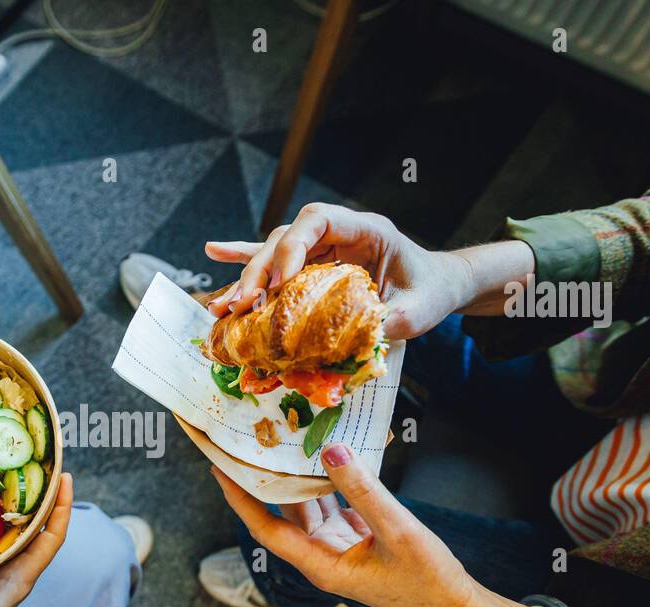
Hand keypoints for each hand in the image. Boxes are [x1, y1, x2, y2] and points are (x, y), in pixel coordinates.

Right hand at [0, 474, 74, 606]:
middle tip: (35, 459)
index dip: (61, 509)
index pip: (50, 540)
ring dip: (14, 501)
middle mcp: (12, 572)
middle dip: (40, 496)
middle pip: (36, 528)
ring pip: (12, 529)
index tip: (64, 477)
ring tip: (7, 467)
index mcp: (19, 582)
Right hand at [204, 203, 472, 339]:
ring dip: (246, 279)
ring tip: (222, 306)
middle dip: (259, 272)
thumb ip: (391, 322)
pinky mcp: (311, 265)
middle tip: (242, 306)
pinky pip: (274, 260)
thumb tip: (354, 342)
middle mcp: (337, 233)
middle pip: (286, 239)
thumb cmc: (430, 292)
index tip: (280, 282)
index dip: (292, 247)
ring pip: (273, 253)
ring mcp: (322, 247)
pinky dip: (244, 258)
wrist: (436, 286)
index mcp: (366, 230)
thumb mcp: (419, 310)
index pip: (318, 221)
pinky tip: (213, 252)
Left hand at [213, 443, 476, 606]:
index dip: (240, 499)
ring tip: (279, 441)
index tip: (218, 469)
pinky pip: (330, 505)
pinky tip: (323, 454)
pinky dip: (325, 482)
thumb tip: (331, 450)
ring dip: (294, 478)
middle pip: (280, 514)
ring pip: (305, 507)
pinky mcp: (354, 539)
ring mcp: (337, 547)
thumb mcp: (398, 531)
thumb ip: (363, 490)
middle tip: (242, 444)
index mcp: (320, 565)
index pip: (266, 528)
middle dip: (260, 481)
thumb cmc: (427, 580)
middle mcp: (321, 556)